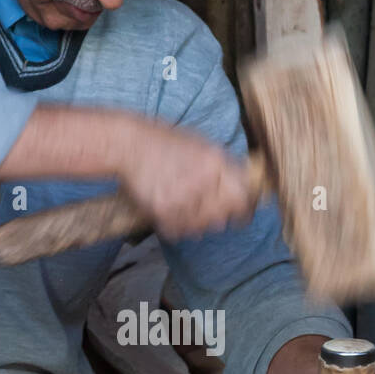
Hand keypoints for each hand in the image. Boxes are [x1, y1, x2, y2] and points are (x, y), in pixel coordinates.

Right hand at [117, 122, 256, 240]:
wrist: (128, 144)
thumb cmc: (165, 142)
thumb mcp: (202, 144)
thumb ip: (224, 165)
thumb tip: (246, 186)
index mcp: (215, 161)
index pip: (242, 196)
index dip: (245, 208)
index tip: (242, 214)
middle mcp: (202, 181)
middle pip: (223, 216)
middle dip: (219, 216)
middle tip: (207, 208)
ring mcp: (182, 198)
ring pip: (202, 227)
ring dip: (197, 222)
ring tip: (185, 205)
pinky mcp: (163, 211)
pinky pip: (180, 231)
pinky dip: (177, 226)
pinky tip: (171, 209)